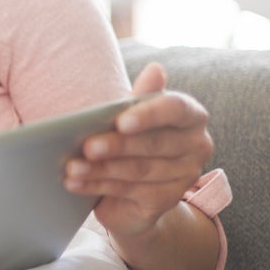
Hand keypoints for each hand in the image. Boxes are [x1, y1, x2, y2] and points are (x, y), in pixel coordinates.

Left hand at [64, 62, 213, 242]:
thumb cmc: (132, 141)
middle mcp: (197, 145)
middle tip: (87, 147)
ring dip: (101, 169)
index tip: (120, 122)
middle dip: (117, 146)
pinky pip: (130, 191)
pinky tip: (75, 183)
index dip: (148, 115)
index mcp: (191, 116)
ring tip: (72, 167)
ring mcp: (186, 175)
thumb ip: (139, 97)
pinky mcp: (168, 199)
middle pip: (154, 144)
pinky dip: (98, 186)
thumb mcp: (131, 116)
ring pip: (139, 170)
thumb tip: (155, 69)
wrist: (134, 191)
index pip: (176, 108)